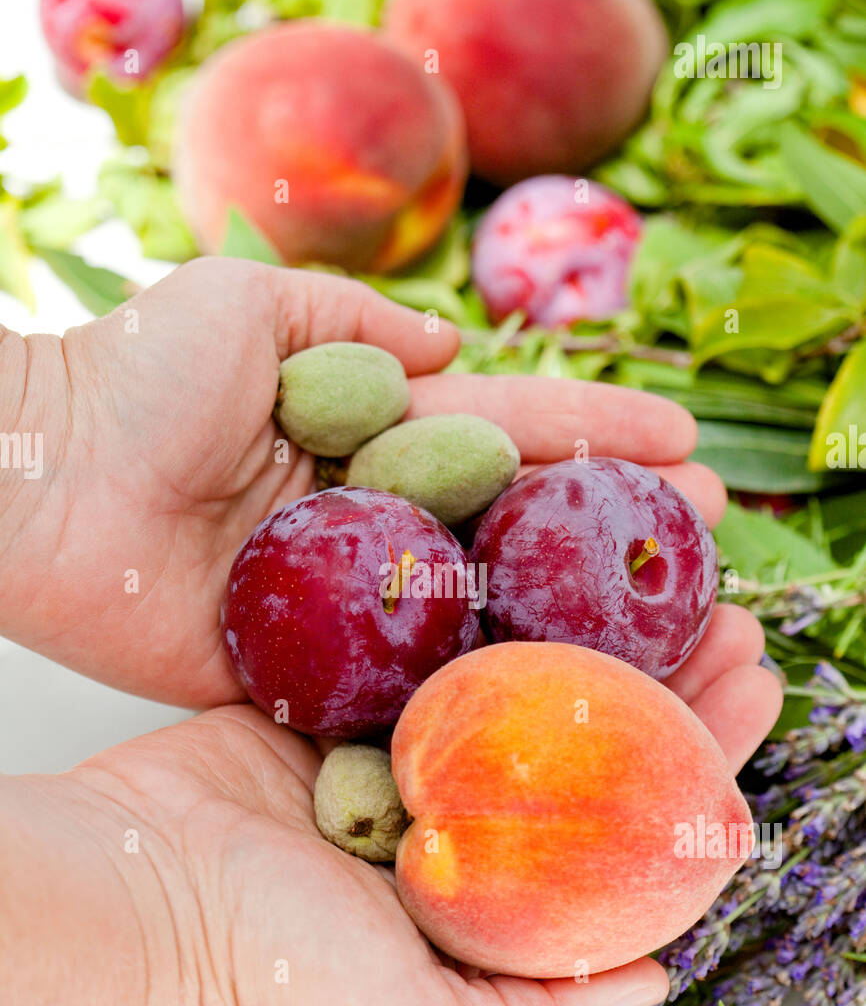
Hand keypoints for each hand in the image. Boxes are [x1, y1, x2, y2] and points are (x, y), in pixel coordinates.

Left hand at [1, 256, 733, 706]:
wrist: (42, 481)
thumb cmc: (134, 375)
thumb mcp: (249, 307)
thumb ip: (354, 320)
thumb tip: (453, 347)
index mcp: (371, 432)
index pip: (507, 431)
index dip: (596, 433)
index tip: (682, 441)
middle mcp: (376, 519)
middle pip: (515, 527)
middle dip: (612, 528)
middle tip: (708, 536)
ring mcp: (349, 599)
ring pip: (479, 610)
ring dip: (573, 616)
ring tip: (670, 621)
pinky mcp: (305, 669)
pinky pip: (404, 682)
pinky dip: (476, 691)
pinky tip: (558, 698)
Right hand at [5, 635, 779, 1005]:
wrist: (144, 879)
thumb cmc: (276, 966)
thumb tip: (656, 979)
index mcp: (492, 901)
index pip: (625, 831)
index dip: (697, 762)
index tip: (754, 694)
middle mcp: (467, 825)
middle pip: (593, 743)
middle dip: (672, 684)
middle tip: (735, 620)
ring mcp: (415, 754)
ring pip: (532, 681)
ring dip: (606, 628)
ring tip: (675, 574)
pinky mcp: (361, 697)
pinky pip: (449, 644)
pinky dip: (505, 604)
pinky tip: (560, 559)